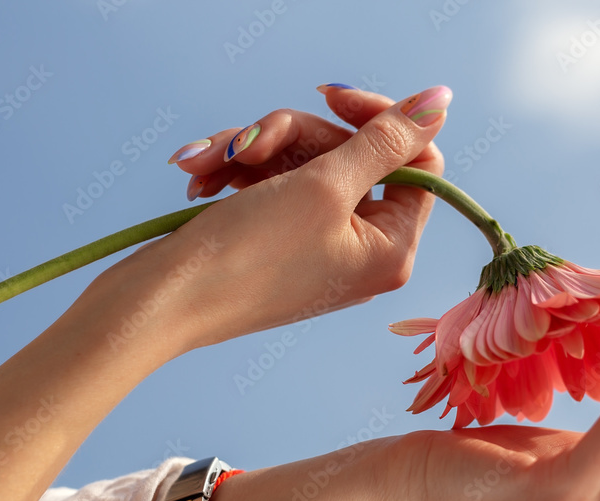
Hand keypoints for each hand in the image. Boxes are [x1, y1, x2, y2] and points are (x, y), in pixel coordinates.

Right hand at [103, 85, 452, 354]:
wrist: (161, 304)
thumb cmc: (246, 256)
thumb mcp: (324, 187)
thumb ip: (384, 142)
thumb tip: (438, 104)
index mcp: (391, 248)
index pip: (416, 161)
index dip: (376, 120)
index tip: (328, 97)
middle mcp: (360, 250)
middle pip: (351, 155)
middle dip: (292, 136)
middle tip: (249, 144)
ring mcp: (316, 245)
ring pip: (303, 162)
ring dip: (253, 149)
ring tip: (210, 164)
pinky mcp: (276, 239)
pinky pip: (271, 182)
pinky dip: (237, 171)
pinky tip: (202, 177)